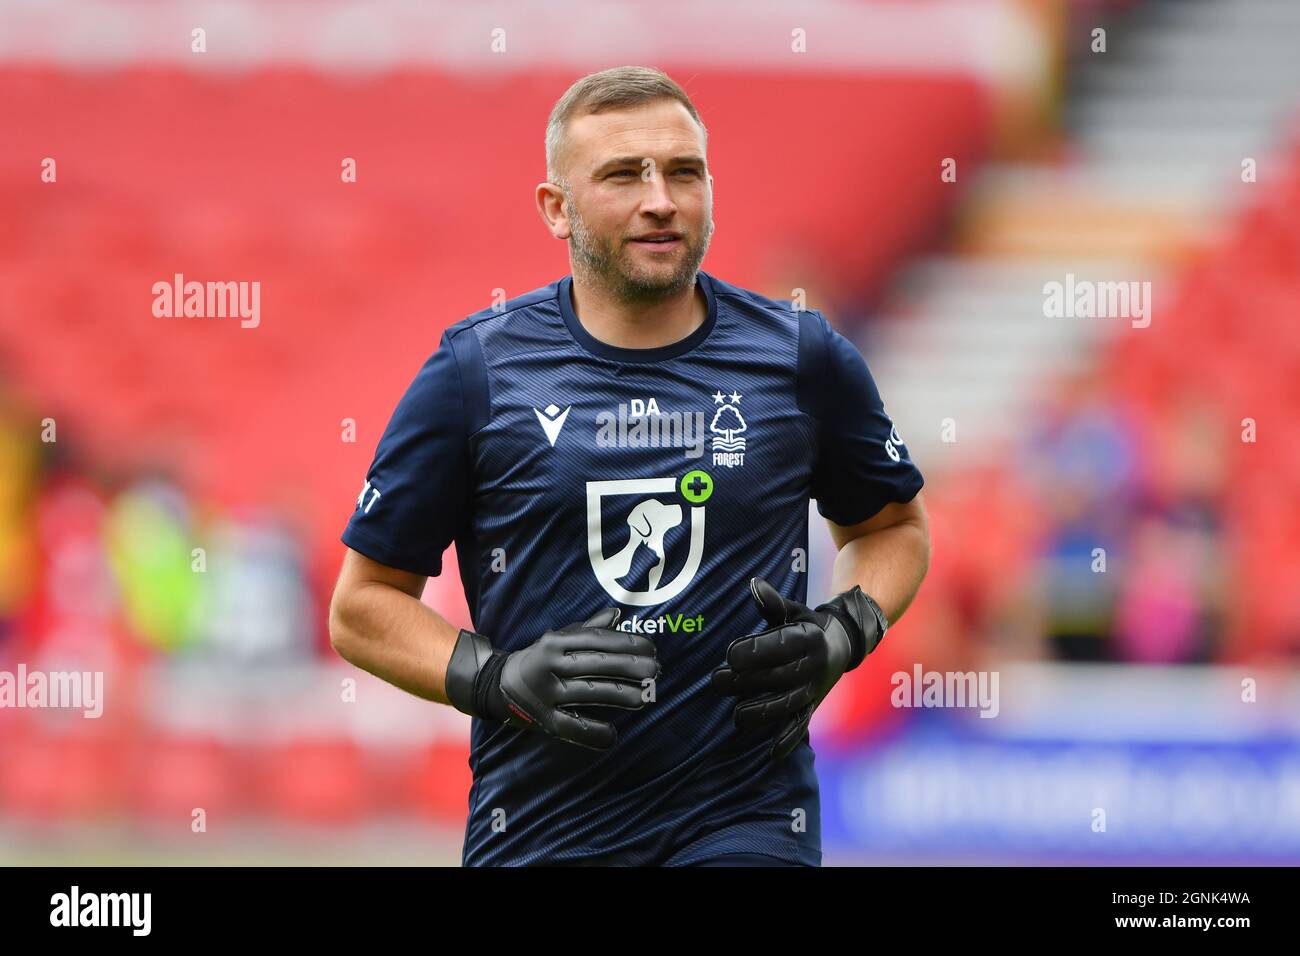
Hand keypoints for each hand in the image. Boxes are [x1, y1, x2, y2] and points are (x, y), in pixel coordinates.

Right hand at [445, 608, 658, 750]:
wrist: (495, 685)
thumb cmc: (539, 658)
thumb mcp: (559, 638)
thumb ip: (589, 628)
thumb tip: (618, 613)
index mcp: (556, 641)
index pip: (597, 639)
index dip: (626, 643)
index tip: (651, 648)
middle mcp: (550, 664)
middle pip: (596, 664)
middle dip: (629, 668)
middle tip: (655, 671)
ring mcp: (546, 693)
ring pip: (588, 693)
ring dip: (620, 695)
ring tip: (644, 697)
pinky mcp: (543, 719)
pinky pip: (571, 727)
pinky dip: (593, 732)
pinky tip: (613, 734)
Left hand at [711, 577, 882, 759]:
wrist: (842, 645)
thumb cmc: (805, 625)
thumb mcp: (793, 610)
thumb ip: (772, 602)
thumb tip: (754, 584)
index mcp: (809, 638)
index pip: (781, 646)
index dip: (755, 651)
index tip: (730, 654)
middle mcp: (814, 666)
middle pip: (779, 677)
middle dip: (747, 681)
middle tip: (717, 681)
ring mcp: (815, 690)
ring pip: (788, 704)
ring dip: (761, 712)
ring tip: (735, 714)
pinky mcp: (813, 708)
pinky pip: (801, 725)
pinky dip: (788, 740)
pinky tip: (772, 753)